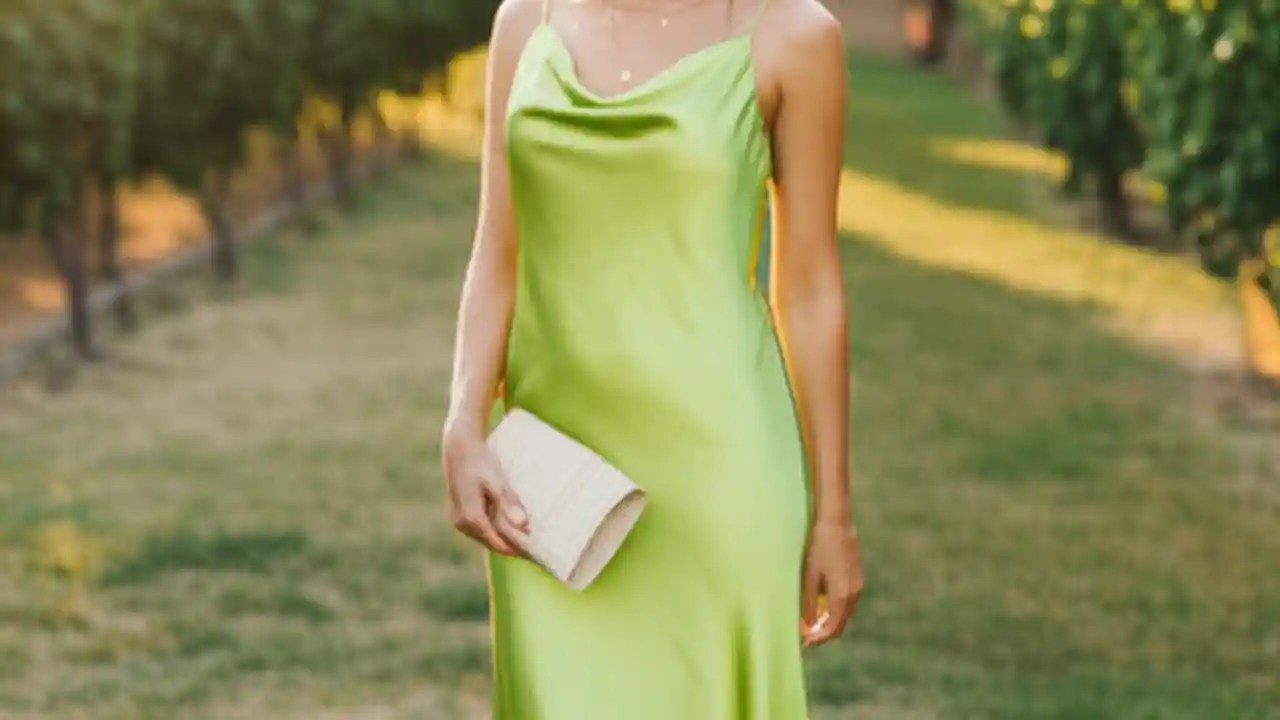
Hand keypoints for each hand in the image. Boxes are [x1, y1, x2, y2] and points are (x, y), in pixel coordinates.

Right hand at [441, 428, 530, 556]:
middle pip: (493, 544)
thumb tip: (523, 525)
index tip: (538, 553)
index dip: (519, 550)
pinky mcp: (461, 516)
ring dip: (506, 540)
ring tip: (529, 540)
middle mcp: (463, 524)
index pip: (499, 544)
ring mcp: (460, 522)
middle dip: (514, 547)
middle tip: (538, 549)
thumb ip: (509, 503)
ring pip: (487, 538)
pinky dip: (497, 531)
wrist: (459, 448)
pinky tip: (513, 528)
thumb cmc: (480, 462)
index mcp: (472, 518)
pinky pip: (482, 530)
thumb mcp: (497, 482)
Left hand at [800, 520, 863, 646]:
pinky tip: (820, 606)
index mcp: (842, 595)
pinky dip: (834, 610)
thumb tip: (806, 626)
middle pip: (840, 624)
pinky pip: (846, 602)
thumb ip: (809, 603)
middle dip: (823, 633)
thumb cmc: (818, 547)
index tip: (802, 643)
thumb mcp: (809, 576)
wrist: (836, 521)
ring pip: (844, 614)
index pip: (831, 629)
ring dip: (829, 622)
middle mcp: (854, 593)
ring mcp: (858, 585)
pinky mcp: (856, 576)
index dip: (817, 639)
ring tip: (809, 623)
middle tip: (804, 637)